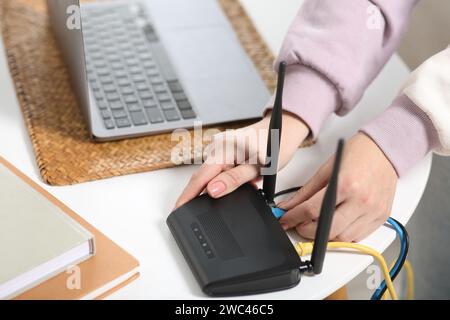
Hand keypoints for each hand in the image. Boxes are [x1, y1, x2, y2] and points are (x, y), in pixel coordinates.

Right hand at [175, 111, 309, 208]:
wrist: (283, 128)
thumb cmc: (274, 144)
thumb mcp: (257, 167)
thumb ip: (234, 180)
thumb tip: (213, 191)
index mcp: (222, 148)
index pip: (200, 177)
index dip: (188, 195)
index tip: (178, 208)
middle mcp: (217, 146)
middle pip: (203, 176)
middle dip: (203, 194)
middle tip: (208, 208)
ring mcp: (220, 147)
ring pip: (212, 174)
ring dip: (220, 186)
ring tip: (242, 185)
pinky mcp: (225, 150)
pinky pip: (219, 169)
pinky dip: (225, 179)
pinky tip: (240, 179)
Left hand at [278, 133, 397, 241]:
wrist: (384, 151)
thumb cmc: (357, 154)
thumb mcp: (325, 170)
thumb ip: (305, 192)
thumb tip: (289, 206)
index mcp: (346, 184)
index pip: (313, 210)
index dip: (294, 217)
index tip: (286, 220)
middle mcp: (361, 200)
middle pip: (328, 229)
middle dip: (307, 230)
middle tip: (299, 224)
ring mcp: (373, 211)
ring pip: (343, 238)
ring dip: (325, 235)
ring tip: (317, 224)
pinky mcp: (381, 217)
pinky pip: (358, 237)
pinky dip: (343, 234)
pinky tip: (336, 224)